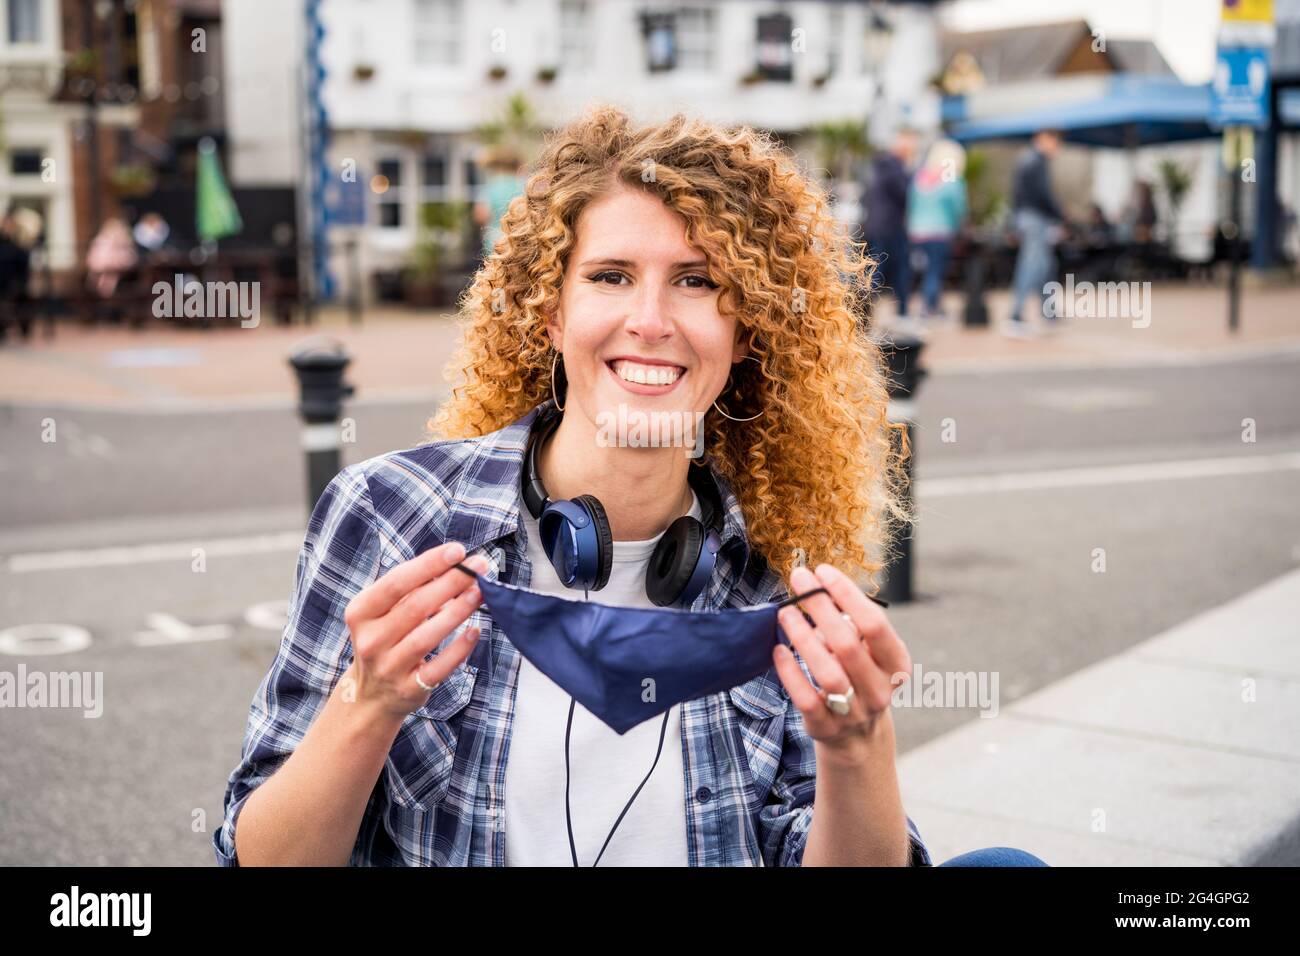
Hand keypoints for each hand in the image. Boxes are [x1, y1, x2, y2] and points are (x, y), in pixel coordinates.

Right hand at [341, 542, 488, 718]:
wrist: (372, 695)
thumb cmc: (385, 640)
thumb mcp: (384, 613)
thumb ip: (412, 590)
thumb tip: (455, 566)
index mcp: (361, 612)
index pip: (396, 582)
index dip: (428, 564)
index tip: (457, 551)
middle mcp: (371, 640)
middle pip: (415, 606)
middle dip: (451, 582)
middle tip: (479, 567)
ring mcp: (388, 667)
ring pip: (426, 636)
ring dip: (457, 611)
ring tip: (479, 593)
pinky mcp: (409, 689)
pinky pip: (439, 667)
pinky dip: (459, 649)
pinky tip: (475, 631)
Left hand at [773, 564, 911, 758]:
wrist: (856, 734)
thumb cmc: (857, 675)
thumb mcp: (867, 651)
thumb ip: (849, 623)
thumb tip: (816, 588)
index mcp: (896, 664)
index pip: (874, 624)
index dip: (847, 595)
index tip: (822, 571)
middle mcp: (879, 690)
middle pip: (848, 645)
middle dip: (820, 608)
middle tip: (799, 580)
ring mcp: (854, 713)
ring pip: (828, 674)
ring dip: (804, 638)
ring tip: (785, 613)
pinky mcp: (826, 728)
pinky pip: (806, 699)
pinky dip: (790, 673)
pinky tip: (779, 649)